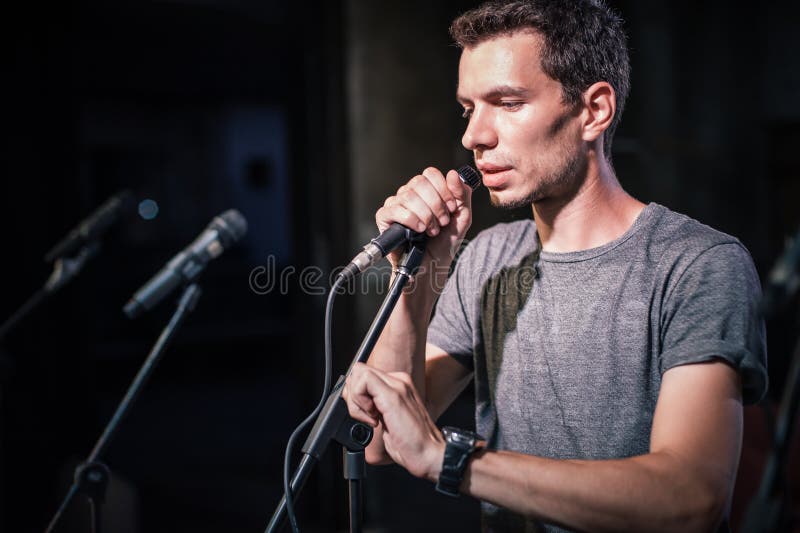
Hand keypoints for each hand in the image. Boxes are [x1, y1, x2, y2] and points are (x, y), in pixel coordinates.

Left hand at [343, 363, 444, 481]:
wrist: (429, 454)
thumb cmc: (411, 444)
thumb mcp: (388, 420)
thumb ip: (375, 406)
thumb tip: (355, 403)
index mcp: (398, 385)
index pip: (363, 376)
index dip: (355, 395)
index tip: (365, 414)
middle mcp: (398, 381)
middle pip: (359, 372)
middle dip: (353, 396)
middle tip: (366, 416)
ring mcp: (398, 385)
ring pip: (359, 374)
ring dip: (356, 400)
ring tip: (371, 418)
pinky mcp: (393, 394)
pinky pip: (363, 381)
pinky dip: (359, 401)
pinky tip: (373, 417)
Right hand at [376, 167, 473, 274]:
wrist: (433, 265)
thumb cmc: (444, 242)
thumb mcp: (462, 217)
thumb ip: (462, 195)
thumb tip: (453, 173)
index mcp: (427, 190)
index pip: (430, 174)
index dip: (443, 189)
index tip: (451, 208)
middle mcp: (409, 194)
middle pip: (419, 182)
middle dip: (436, 205)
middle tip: (442, 222)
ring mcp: (395, 204)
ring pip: (409, 196)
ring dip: (425, 216)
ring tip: (431, 231)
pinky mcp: (384, 217)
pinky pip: (394, 209)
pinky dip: (410, 219)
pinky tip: (418, 230)